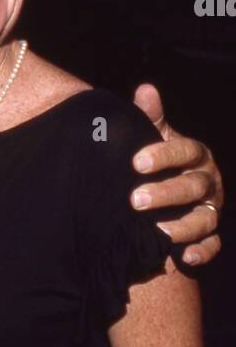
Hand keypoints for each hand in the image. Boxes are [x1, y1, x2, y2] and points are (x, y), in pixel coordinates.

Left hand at [131, 83, 222, 265]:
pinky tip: (185, 256)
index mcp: (195, 155)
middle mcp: (207, 182)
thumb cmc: (156, 161)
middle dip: (166, 193)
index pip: (186, 151)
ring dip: (182, 226)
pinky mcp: (209, 235)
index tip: (136, 162)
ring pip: (205, 219)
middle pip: (194, 187)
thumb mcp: (152, 138)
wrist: (160, 193)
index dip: (164, 155)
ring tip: (156, 231)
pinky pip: (212, 246)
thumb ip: (150, 117)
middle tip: (135, 200)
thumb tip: (145, 90)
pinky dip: (202, 251)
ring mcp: (210, 209)